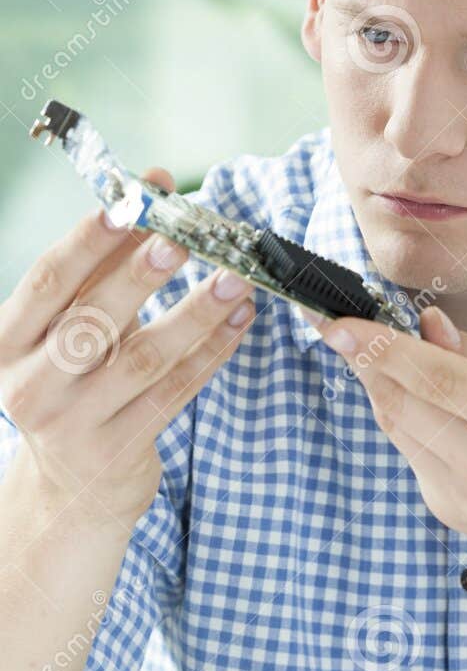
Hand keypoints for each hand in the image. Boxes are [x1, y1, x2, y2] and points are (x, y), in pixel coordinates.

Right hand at [0, 169, 256, 530]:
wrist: (73, 485)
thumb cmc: (75, 382)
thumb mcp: (72, 324)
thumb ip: (109, 261)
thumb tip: (155, 186)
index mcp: (7, 340)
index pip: (47, 281)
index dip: (90, 241)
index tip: (130, 203)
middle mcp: (31, 385)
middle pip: (92, 319)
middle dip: (141, 275)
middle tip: (184, 238)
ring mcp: (74, 423)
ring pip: (143, 360)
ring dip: (195, 315)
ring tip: (235, 280)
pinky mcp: (119, 451)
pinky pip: (174, 394)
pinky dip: (211, 354)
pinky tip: (239, 323)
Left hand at [306, 303, 466, 577]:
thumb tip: (427, 326)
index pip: (436, 379)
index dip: (379, 348)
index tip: (334, 323)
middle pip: (402, 406)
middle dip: (365, 362)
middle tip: (343, 327)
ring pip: (399, 430)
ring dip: (385, 389)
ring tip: (392, 359)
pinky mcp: (455, 516)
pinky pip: (414, 457)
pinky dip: (412, 422)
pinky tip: (436, 409)